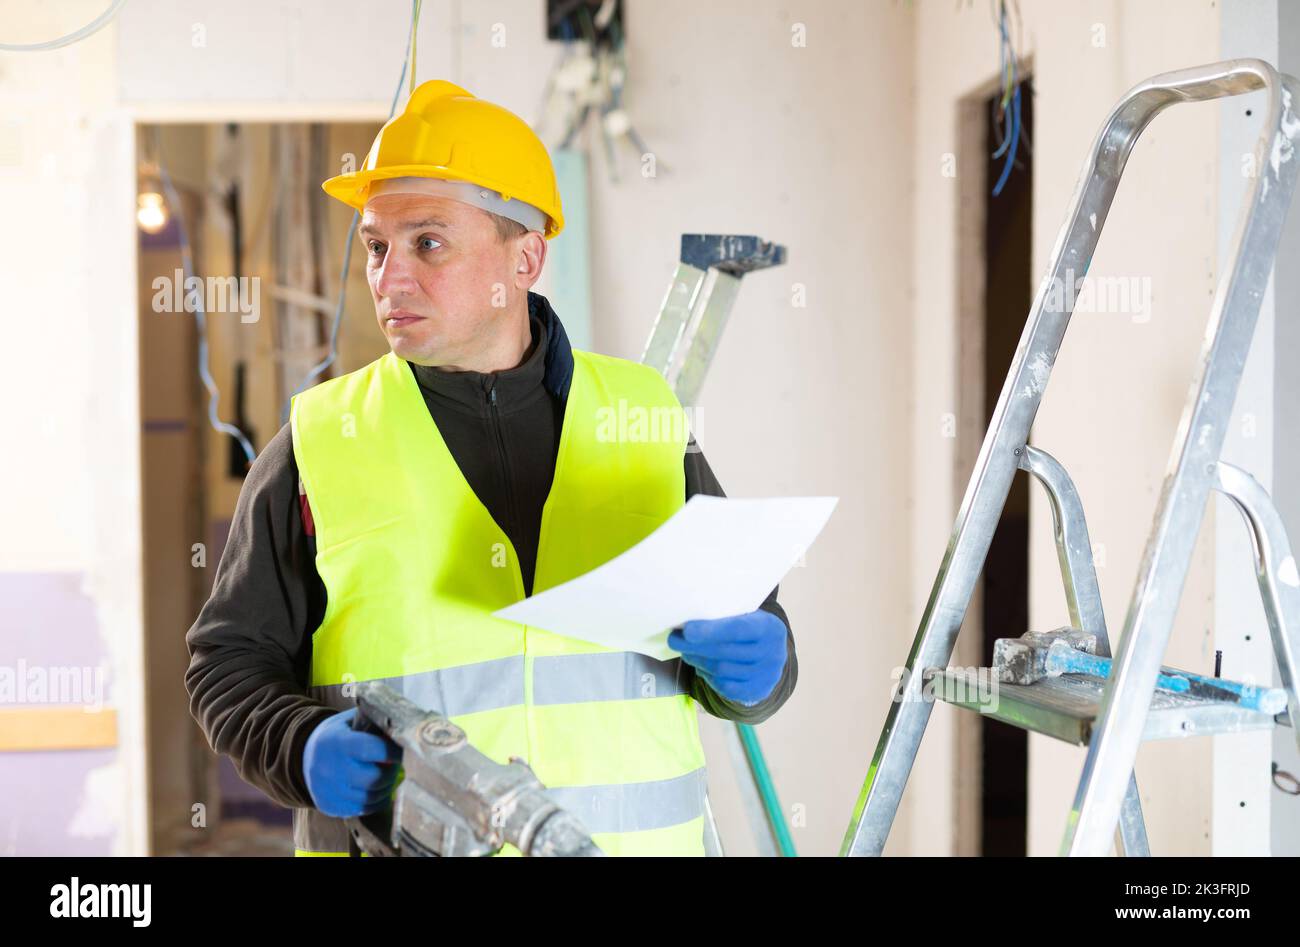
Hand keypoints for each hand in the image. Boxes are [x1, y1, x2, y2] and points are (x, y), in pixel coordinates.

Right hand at [303, 707, 401, 817]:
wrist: (302, 758)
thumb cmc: (335, 736)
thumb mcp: (347, 722)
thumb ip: (371, 722)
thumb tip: (400, 726)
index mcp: (337, 743)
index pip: (371, 749)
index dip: (392, 751)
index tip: (402, 750)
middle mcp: (331, 769)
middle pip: (374, 778)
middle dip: (391, 771)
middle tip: (397, 764)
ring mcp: (329, 791)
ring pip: (371, 796)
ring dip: (387, 787)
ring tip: (390, 776)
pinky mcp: (329, 806)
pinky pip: (362, 809)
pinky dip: (377, 801)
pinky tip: (380, 789)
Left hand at [667, 610, 787, 705]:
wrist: (773, 654)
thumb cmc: (752, 629)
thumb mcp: (748, 616)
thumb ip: (726, 617)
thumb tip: (689, 623)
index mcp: (770, 628)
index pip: (738, 630)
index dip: (711, 631)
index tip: (687, 630)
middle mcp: (772, 653)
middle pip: (725, 652)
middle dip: (695, 646)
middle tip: (674, 640)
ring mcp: (766, 675)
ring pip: (722, 670)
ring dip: (698, 660)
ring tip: (686, 651)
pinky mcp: (756, 691)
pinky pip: (725, 686)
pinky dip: (708, 676)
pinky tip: (700, 666)